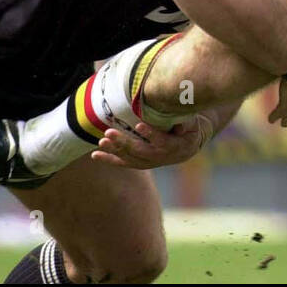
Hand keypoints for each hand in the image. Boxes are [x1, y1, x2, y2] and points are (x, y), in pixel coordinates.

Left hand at [89, 117, 212, 169]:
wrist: (186, 149)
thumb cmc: (188, 131)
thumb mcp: (192, 125)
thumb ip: (186, 123)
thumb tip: (180, 125)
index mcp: (173, 146)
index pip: (162, 141)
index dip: (150, 134)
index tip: (139, 125)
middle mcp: (159, 157)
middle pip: (140, 151)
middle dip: (124, 142)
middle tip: (109, 132)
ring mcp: (147, 162)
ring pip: (129, 158)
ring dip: (114, 150)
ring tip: (102, 141)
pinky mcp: (138, 163)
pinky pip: (122, 163)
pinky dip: (108, 159)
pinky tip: (95, 155)